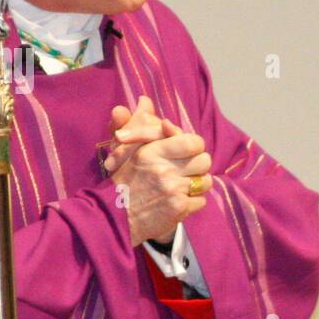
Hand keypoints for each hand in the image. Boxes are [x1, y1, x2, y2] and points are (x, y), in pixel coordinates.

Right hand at [108, 101, 212, 246]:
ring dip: (196, 184)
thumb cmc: (121, 180)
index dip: (194, 146)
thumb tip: (145, 100)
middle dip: (197, 166)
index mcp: (153, 151)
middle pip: (204, 161)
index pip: (193, 142)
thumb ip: (140, 124)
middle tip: (186, 170)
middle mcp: (165, 169)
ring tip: (182, 186)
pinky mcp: (178, 210)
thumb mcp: (127, 149)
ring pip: (205, 181)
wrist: (113, 218)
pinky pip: (201, 201)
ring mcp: (173, 190)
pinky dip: (192, 203)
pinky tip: (178, 202)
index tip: (187, 151)